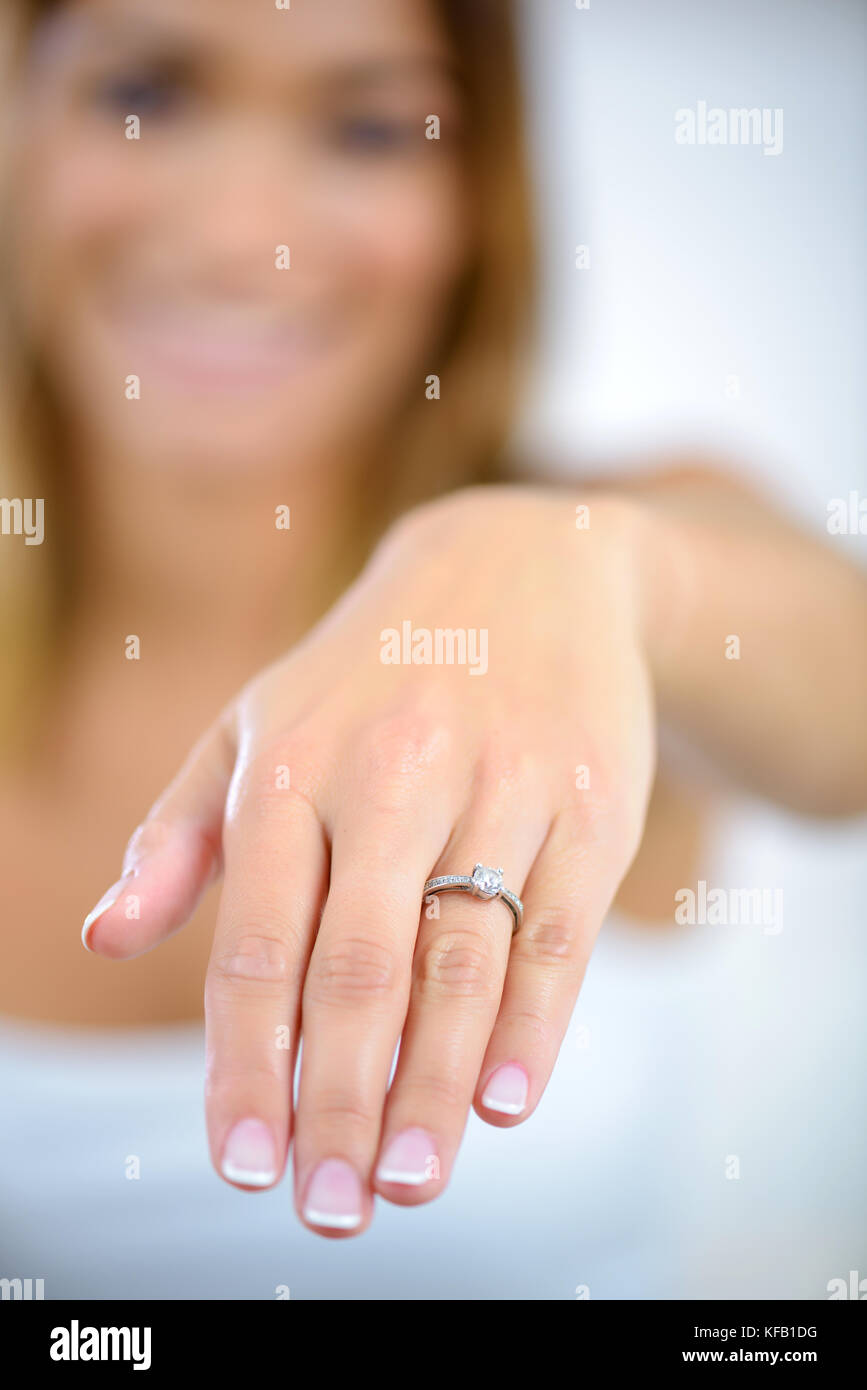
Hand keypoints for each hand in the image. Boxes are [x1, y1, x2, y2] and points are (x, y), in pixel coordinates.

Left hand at [83, 486, 657, 1235]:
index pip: (258, 942)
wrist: (524, 567)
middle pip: (360, 966)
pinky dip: (536, 1023)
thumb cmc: (370, 673)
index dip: (246, 1063)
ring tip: (414, 1182)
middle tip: (333, 1208)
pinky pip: (559, 926)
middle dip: (342, 1100)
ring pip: (463, 958)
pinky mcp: (590, 797)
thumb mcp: (257, 723)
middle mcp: (392, 771)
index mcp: (293, 764)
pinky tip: (506, 1103)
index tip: (244, 1164)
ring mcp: (501, 779)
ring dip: (436, 1084)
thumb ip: (181, 833)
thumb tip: (105, 935)